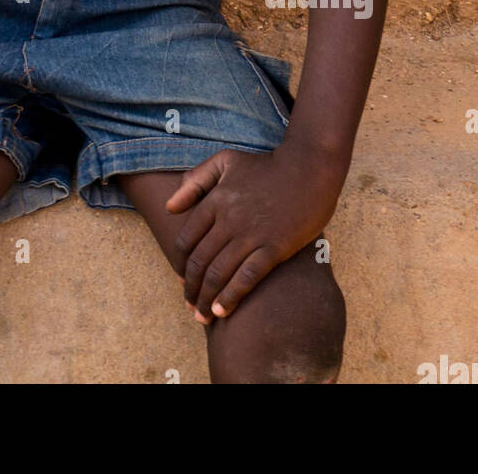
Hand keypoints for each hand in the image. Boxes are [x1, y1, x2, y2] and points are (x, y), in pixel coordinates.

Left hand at [165, 143, 342, 322]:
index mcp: (215, 201)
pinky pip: (247, 278)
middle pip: (200, 261)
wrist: (308, 169)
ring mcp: (251, 235)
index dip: (180, 264)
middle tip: (189, 304)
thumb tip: (170, 207)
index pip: (186, 240)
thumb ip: (195, 180)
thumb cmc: (266, 166)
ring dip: (206, 298)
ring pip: (219, 273)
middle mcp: (228, 220)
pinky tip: (222, 311)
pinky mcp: (274, 247)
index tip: (182, 279)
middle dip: (191, 288)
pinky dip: (231, 297)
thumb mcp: (225, 161)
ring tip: (201, 315)